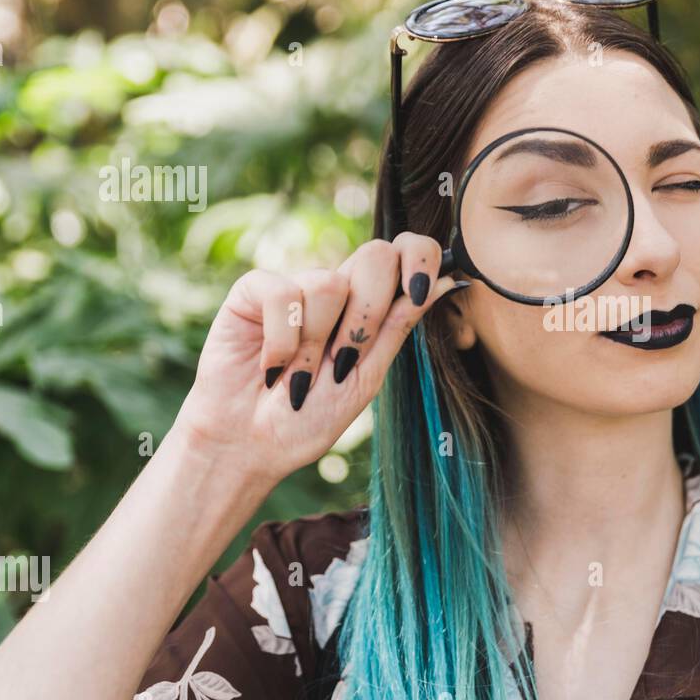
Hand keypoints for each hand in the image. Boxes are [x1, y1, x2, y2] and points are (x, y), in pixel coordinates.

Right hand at [169, 233, 462, 486]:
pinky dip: (281, 341)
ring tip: (299, 376)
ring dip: (316, 345)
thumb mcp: (366, 377)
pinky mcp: (253, 291)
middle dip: (367, 317)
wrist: (250, 447)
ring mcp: (295, 287)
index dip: (420, 257)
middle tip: (343, 362)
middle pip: (375, 256)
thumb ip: (399, 326)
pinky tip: (271, 368)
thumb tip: (450, 280)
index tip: (421, 290)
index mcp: (369, 306)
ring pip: (329, 283)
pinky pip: (283, 293)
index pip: (406, 252)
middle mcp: (335, 289)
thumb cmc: (308, 419)